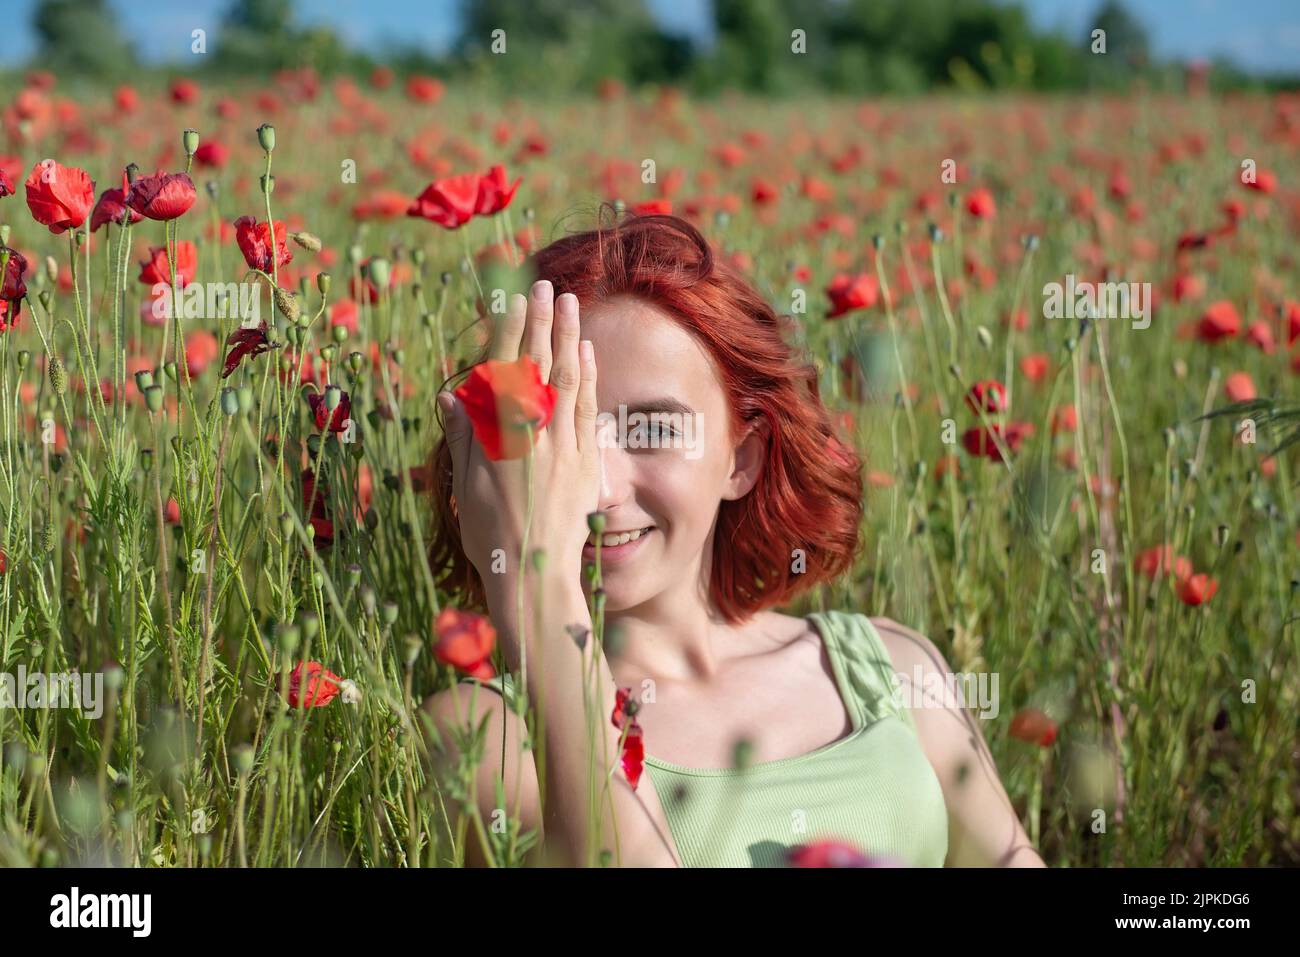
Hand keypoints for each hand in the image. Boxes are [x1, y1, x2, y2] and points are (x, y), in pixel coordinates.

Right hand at [438, 281, 600, 593]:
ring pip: (566, 378)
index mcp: (499, 433)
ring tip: (570, 303)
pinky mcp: (586, 460)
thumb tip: (449, 396)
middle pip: (538, 364)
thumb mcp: (466, 484)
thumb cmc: (490, 533)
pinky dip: (587, 377)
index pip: (504, 368)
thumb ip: (462, 436)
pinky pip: (588, 409)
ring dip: (568, 336)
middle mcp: (533, 431)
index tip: (512, 299)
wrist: (533, 571)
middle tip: (544, 285)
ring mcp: (563, 444)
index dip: (509, 331)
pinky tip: (587, 352)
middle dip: (541, 321)